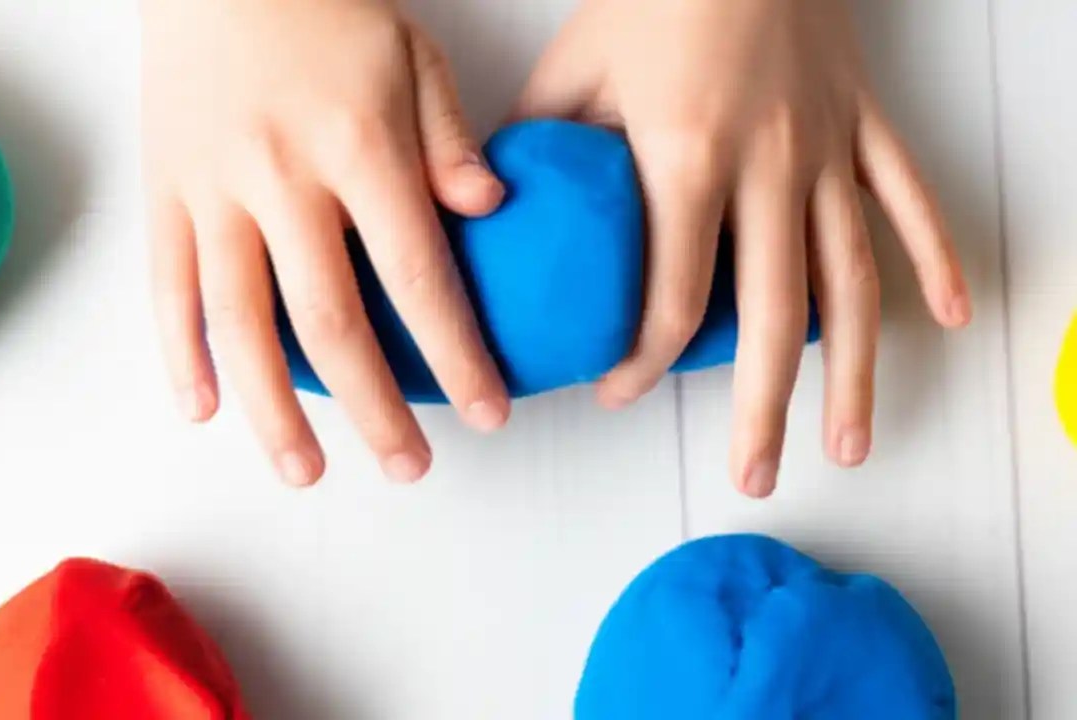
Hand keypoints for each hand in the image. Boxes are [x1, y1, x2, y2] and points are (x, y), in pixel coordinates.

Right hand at [141, 0, 509, 485]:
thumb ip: (449, 139)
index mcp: (358, 147)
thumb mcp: (412, 55)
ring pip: (241, 324)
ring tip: (307, 472)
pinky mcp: (162, 194)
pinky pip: (165, 287)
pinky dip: (179, 354)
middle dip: (375, 408)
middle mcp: (282, 180)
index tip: (489, 411)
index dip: (456, 354)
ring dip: (273, 410)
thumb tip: (487, 213)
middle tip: (410, 467)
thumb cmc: (326, 9)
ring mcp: (212, 192)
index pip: (417, 276)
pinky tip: (203, 409)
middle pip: (332, 322)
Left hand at [517, 0, 970, 497]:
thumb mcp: (576, 66)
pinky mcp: (867, 125)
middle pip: (769, 315)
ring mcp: (828, 150)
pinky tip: (941, 321)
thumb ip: (539, 149)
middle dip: (760, 408)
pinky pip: (909, 201)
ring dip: (852, 369)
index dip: (642, 359)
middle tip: (755, 477)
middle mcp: (770, 167)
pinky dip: (933, 260)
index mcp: (688, 157)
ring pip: (850, 279)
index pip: (672, 295)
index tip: (618, 391)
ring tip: (848, 442)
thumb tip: (492, 212)